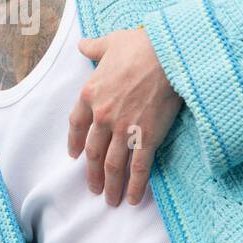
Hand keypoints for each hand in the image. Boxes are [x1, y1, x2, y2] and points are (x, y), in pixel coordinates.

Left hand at [68, 28, 182, 205]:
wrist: (167, 54)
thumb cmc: (140, 45)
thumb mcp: (110, 42)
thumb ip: (93, 47)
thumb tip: (83, 44)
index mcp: (90, 94)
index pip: (76, 125)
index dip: (74, 142)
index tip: (75, 155)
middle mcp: (103, 116)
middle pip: (93, 152)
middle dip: (92, 173)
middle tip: (93, 188)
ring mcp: (124, 129)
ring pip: (113, 165)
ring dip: (110, 185)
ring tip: (110, 200)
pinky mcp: (147, 137)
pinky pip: (138, 168)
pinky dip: (136, 186)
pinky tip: (134, 199)